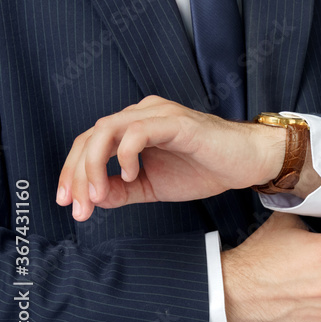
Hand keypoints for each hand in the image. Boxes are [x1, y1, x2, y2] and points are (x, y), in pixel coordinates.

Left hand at [55, 95, 313, 220]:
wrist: (249, 163)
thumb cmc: (208, 168)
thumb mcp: (155, 186)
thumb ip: (123, 191)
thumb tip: (94, 198)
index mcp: (134, 127)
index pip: (89, 144)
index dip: (72, 173)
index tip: (69, 203)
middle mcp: (142, 114)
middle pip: (90, 136)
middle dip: (76, 174)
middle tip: (79, 206)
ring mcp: (158, 115)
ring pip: (106, 130)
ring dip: (93, 166)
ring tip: (98, 194)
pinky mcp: (176, 122)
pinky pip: (137, 132)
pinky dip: (124, 155)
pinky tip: (128, 175)